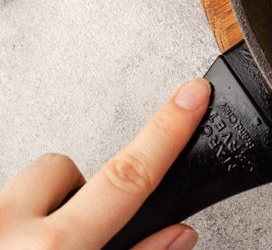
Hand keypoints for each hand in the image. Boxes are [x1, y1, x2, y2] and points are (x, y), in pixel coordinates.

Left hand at [0, 79, 210, 249]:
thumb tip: (176, 233)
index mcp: (55, 248)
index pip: (129, 176)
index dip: (167, 131)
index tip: (192, 96)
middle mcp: (11, 226)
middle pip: (64, 170)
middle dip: (76, 195)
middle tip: (77, 235)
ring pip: (24, 186)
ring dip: (35, 213)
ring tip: (35, 247)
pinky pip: (1, 202)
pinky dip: (11, 223)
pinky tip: (14, 244)